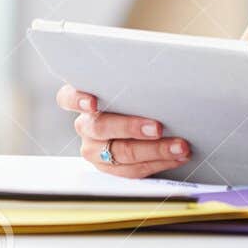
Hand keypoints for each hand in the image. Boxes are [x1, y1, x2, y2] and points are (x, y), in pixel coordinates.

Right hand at [54, 84, 191, 177]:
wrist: (146, 124)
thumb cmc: (137, 99)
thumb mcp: (132, 89)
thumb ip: (134, 87)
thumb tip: (163, 77)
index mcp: (83, 101)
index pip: (68, 98)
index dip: (78, 100)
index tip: (92, 103)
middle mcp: (86, 126)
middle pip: (101, 128)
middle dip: (132, 127)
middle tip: (157, 128)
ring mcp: (96, 150)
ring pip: (121, 153)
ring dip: (155, 150)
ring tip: (179, 146)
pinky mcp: (111, 168)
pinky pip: (132, 170)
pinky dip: (159, 163)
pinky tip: (177, 156)